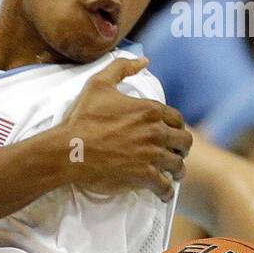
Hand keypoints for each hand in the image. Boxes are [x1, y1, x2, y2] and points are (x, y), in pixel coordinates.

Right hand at [60, 57, 189, 200]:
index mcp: (150, 111)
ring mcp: (152, 155)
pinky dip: (165, 190)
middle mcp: (156, 132)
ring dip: (176, 170)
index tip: (168, 134)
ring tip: (170, 174)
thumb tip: (144, 60)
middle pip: (184, 142)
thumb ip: (122, 68)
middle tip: (172, 154)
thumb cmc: (82, 118)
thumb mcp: (99, 84)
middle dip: (180, 148)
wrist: (69, 150)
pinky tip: (162, 192)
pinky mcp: (144, 176)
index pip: (177, 120)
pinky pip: (165, 186)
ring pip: (178, 165)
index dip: (175, 127)